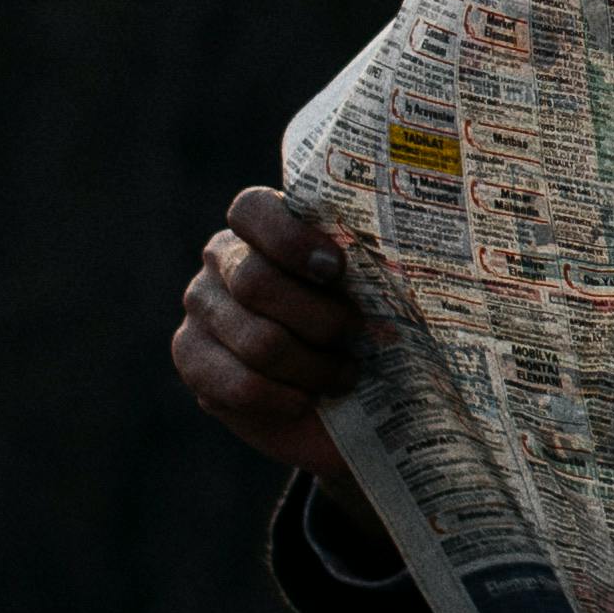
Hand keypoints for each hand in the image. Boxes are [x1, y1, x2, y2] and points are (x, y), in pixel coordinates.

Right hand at [174, 183, 368, 479]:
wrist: (343, 401)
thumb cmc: (366, 329)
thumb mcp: (378, 291)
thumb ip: (377, 266)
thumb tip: (420, 246)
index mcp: (264, 225)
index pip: (252, 210)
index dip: (291, 239)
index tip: (337, 269)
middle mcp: (223, 259)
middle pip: (256, 282)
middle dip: (320, 319)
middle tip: (356, 337)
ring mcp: (202, 308)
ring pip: (256, 340)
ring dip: (312, 367)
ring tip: (344, 376)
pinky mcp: (192, 360)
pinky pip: (237, 383)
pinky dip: (283, 397)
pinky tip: (307, 400)